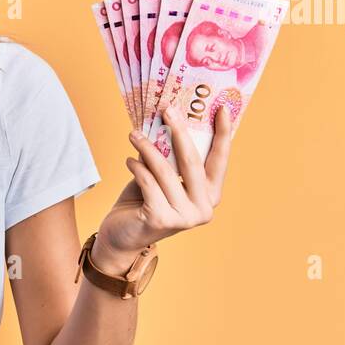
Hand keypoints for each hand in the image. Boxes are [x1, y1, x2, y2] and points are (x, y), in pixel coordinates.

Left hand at [91, 105, 234, 272]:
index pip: (219, 160)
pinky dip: (137, 168)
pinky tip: (129, 161)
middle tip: (167, 109)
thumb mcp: (159, 177)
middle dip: (179, 131)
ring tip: (134, 134)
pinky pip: (148, 182)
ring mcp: (185, 217)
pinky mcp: (162, 219)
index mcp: (210, 196)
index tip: (221, 108)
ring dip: (147, 148)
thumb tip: (164, 124)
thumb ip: (167, 157)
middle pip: (192, 162)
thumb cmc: (143, 203)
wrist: (121, 236)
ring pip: (165, 171)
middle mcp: (203, 208)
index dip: (222, 134)